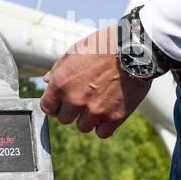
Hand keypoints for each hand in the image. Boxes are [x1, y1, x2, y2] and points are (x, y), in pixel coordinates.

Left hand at [39, 24, 151, 138]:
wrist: (134, 49)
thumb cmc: (102, 46)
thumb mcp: (74, 52)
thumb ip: (58, 70)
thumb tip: (46, 82)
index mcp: (61, 82)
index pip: (47, 108)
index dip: (54, 105)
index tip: (61, 102)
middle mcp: (75, 99)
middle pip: (64, 119)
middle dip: (71, 111)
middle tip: (83, 99)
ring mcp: (95, 110)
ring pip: (83, 127)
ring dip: (88, 118)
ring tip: (98, 102)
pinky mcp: (114, 117)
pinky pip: (102, 133)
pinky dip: (104, 125)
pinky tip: (108, 111)